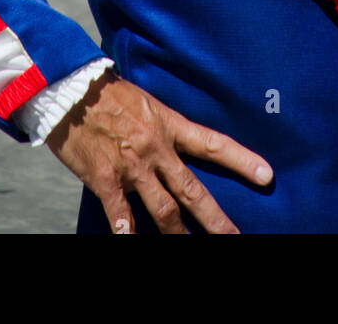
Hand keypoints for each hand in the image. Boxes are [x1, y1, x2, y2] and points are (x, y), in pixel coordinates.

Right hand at [45, 69, 272, 233]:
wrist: (70, 89)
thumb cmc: (108, 94)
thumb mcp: (146, 102)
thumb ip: (164, 127)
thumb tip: (179, 145)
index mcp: (168, 125)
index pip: (213, 144)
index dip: (241, 160)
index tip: (266, 175)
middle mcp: (155, 148)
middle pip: (192, 190)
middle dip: (215, 218)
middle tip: (234, 236)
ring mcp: (130, 166)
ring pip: (163, 210)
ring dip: (178, 235)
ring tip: (189, 249)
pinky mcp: (104, 179)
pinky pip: (120, 214)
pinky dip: (127, 233)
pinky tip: (131, 242)